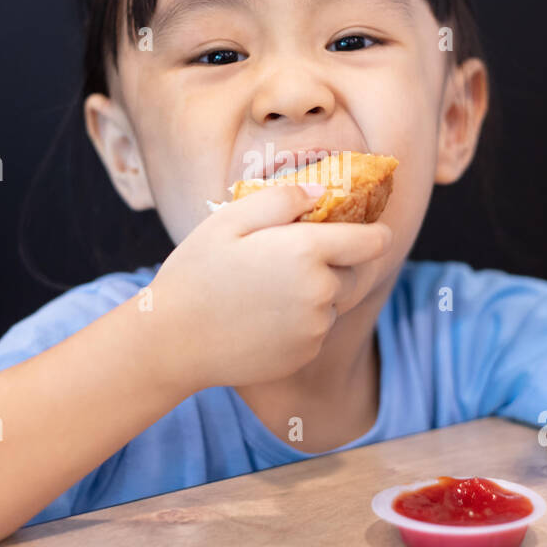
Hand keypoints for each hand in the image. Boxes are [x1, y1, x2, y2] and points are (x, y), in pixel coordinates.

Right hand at [146, 183, 392, 393]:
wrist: (172, 342)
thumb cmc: (196, 272)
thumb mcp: (230, 219)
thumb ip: (283, 198)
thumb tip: (322, 192)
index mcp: (307, 251)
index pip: (374, 241)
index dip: (374, 233)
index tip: (363, 230)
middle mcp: (321, 291)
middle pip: (358, 273)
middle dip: (339, 262)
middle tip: (295, 258)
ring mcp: (316, 328)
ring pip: (335, 302)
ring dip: (317, 293)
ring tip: (268, 289)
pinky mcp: (305, 354)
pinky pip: (317, 330)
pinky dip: (301, 321)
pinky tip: (262, 317)